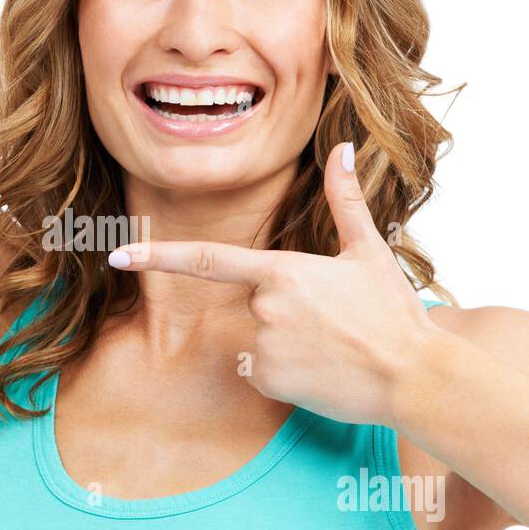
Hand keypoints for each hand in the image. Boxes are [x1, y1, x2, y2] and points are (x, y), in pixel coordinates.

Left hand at [107, 142, 439, 427]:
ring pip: (258, 340)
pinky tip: (321, 372)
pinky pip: (262, 373)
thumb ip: (345, 200)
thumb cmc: (392, 311)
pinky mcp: (268, 382)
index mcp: (281, 271)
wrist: (412, 376)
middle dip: (285, 311)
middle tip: (333, 322)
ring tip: (332, 348)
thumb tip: (342, 147)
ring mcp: (263, 347)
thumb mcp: (368, 251)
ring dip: (286, 344)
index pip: (206, 260)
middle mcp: (264, 308)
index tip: (117, 253)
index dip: (156, 256)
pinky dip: (286, 374)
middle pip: (253, 304)